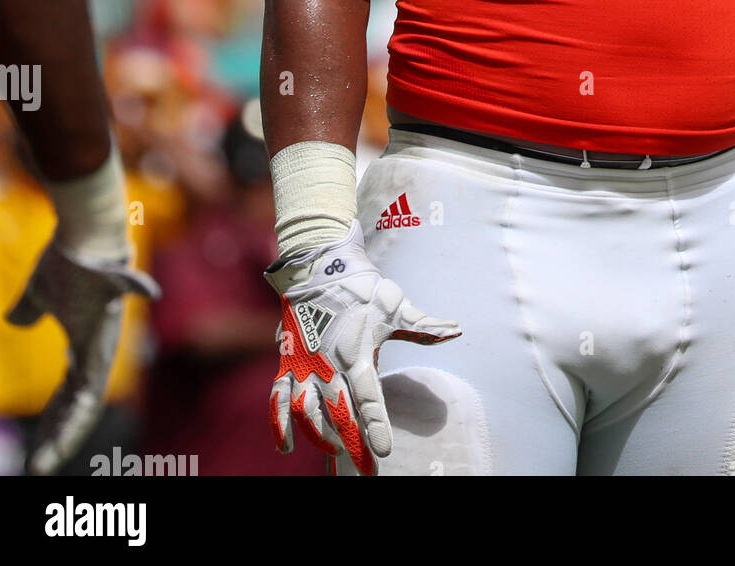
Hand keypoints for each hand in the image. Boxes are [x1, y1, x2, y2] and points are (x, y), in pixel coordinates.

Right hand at [6, 243, 160, 474]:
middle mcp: (99, 351)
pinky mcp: (103, 340)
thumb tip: (16, 319)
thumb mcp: (38, 292)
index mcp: (85, 346)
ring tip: (43, 465)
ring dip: (64, 436)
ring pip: (86, 406)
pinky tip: (71, 433)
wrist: (86, 231)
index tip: (38, 452)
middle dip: (57, 439)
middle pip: (80, 408)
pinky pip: (91, 387)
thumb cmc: (66, 259)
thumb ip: (29, 310)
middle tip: (37, 469)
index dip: (55, 423)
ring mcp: (104, 347)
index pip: (71, 397)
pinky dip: (76, 414)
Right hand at [266, 221, 460, 475]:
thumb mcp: (397, 305)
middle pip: (340, 415)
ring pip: (308, 413)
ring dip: (321, 436)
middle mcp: (328, 365)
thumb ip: (424, 326)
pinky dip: (279, 424)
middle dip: (353, 445)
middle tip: (365, 470)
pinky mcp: (287, 362)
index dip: (376, 427)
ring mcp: (304, 365)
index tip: (383, 453)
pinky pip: (277, 398)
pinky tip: (287, 446)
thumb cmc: (363, 288)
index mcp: (357, 354)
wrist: (321, 265)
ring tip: (336, 453)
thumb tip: (457, 330)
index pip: (368, 400)